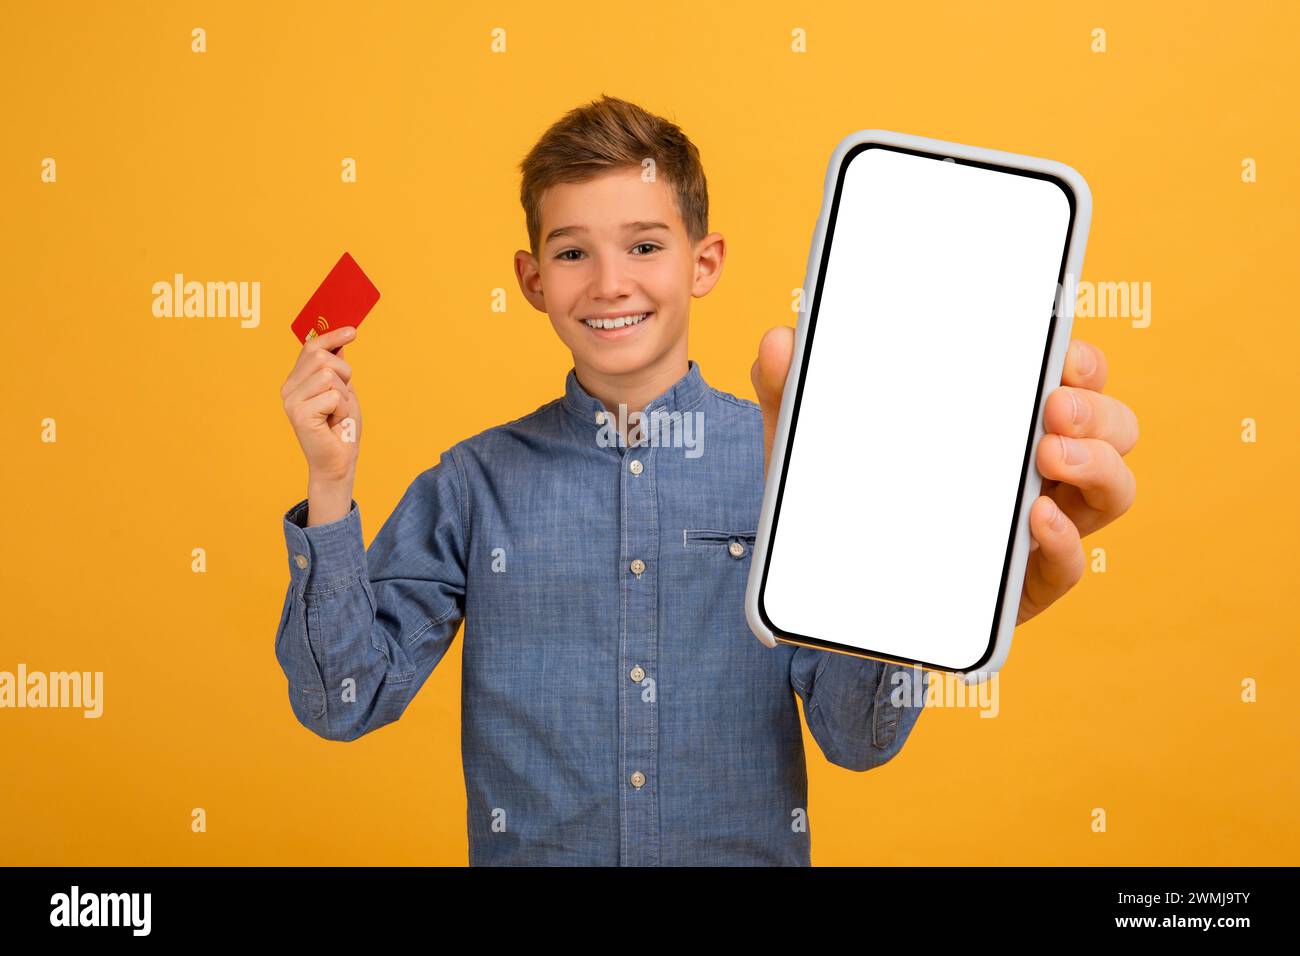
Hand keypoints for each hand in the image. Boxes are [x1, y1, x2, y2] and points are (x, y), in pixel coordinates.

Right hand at [280, 326, 362, 485]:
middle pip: (322, 357)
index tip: (353, 331)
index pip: (311, 347)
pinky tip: (334, 423)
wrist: (338, 461)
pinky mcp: (299, 414)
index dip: (331, 336)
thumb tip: (341, 338)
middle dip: (344, 374)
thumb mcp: (343, 390)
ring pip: (330, 375)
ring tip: (337, 413)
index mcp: (296, 380)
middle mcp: (289, 388)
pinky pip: (334, 396)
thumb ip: (337, 367)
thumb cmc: (341, 427)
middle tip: (343, 398)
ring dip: (344, 395)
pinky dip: (342, 409)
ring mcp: (291, 401)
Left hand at [750, 328, 1138, 626]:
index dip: (1080, 360)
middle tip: (1050, 408)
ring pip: (1113, 489)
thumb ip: (788, 388)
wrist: (833, 582)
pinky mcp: (1028, 581)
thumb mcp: (812, 439)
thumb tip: (778, 341)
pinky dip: (1066, 540)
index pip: (1071, 375)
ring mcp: (1041, 524)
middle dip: (1095, 409)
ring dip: (1098, 465)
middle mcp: (1038, 465)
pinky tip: (1036, 518)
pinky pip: (1072, 563)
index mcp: (1002, 417)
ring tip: (1049, 454)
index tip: (1061, 352)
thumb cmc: (847, 492)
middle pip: (1113, 426)